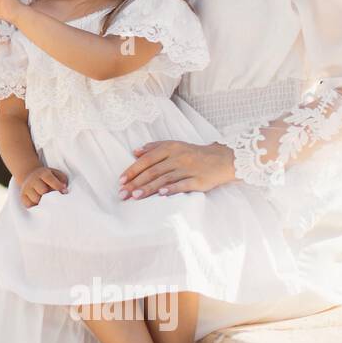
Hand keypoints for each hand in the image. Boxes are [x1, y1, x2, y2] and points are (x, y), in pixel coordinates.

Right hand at [20, 165, 69, 206]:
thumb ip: (62, 179)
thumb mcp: (56, 173)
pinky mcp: (22, 196)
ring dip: (43, 202)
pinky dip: (35, 206)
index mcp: (42, 173)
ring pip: (35, 199)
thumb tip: (64, 190)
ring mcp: (27, 188)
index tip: (65, 192)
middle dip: (50, 195)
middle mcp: (33, 180)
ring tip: (47, 201)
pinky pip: (29, 205)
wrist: (30, 175)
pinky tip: (39, 204)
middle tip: (54, 198)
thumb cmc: (47, 177)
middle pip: (42, 190)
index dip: (58, 186)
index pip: (49, 179)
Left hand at [117, 141, 235, 198]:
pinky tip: (161, 195)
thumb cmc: (192, 154)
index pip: (147, 160)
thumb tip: (135, 152)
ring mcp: (188, 169)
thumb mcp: (174, 145)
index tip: (120, 181)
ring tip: (135, 196)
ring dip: (149, 188)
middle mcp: (178, 158)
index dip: (133, 170)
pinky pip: (183, 185)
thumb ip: (154, 148)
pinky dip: (172, 189)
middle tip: (123, 193)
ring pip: (165, 179)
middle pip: (153, 171)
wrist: (221, 159)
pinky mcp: (198, 180)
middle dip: (136, 183)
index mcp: (169, 149)